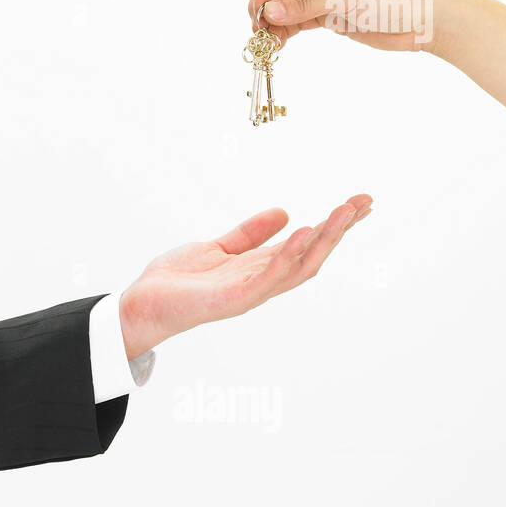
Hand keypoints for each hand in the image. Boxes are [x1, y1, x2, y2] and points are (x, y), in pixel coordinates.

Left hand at [118, 196, 372, 355]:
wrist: (141, 304)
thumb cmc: (177, 281)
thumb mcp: (218, 248)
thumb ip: (249, 234)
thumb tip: (284, 212)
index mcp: (260, 269)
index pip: (306, 246)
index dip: (334, 226)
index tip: (360, 202)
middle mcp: (261, 283)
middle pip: (312, 256)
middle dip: (340, 230)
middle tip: (364, 202)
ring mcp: (250, 293)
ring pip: (299, 266)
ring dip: (324, 239)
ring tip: (344, 210)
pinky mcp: (233, 299)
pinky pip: (268, 277)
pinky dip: (288, 255)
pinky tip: (304, 231)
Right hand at [249, 0, 445, 52]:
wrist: (427, 19)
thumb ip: (304, 4)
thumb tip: (268, 12)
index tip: (258, 7)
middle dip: (266, 5)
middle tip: (258, 29)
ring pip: (285, 4)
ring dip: (273, 21)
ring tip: (267, 41)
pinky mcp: (328, 12)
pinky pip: (297, 20)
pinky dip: (285, 31)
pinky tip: (278, 44)